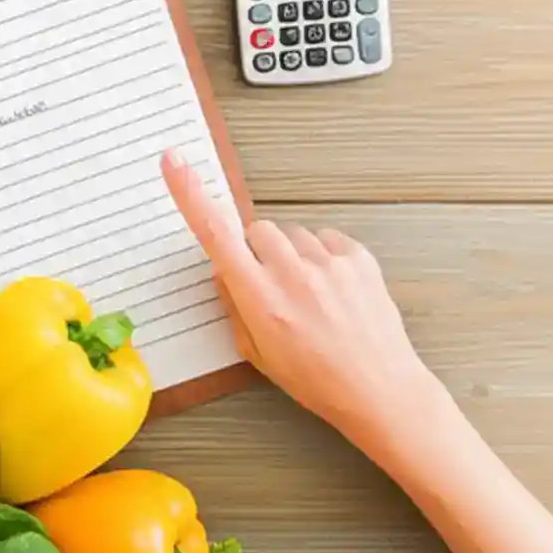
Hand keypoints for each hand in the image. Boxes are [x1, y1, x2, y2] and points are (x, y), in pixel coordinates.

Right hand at [161, 150, 451, 446]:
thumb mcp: (257, 354)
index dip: (191, 195)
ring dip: (291, 255)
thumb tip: (224, 270)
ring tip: (309, 295)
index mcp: (259, 300)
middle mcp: (291, 275)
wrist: (378, 389)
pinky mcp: (358, 257)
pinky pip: (326, 239)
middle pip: (255, 230)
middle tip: (270, 285)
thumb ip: (234, 306)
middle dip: (255, 250)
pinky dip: (322, 257)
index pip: (215, 235)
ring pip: (291, 234)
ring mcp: (328, 263)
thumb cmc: (316, 379)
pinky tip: (331, 290)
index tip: (175, 163)